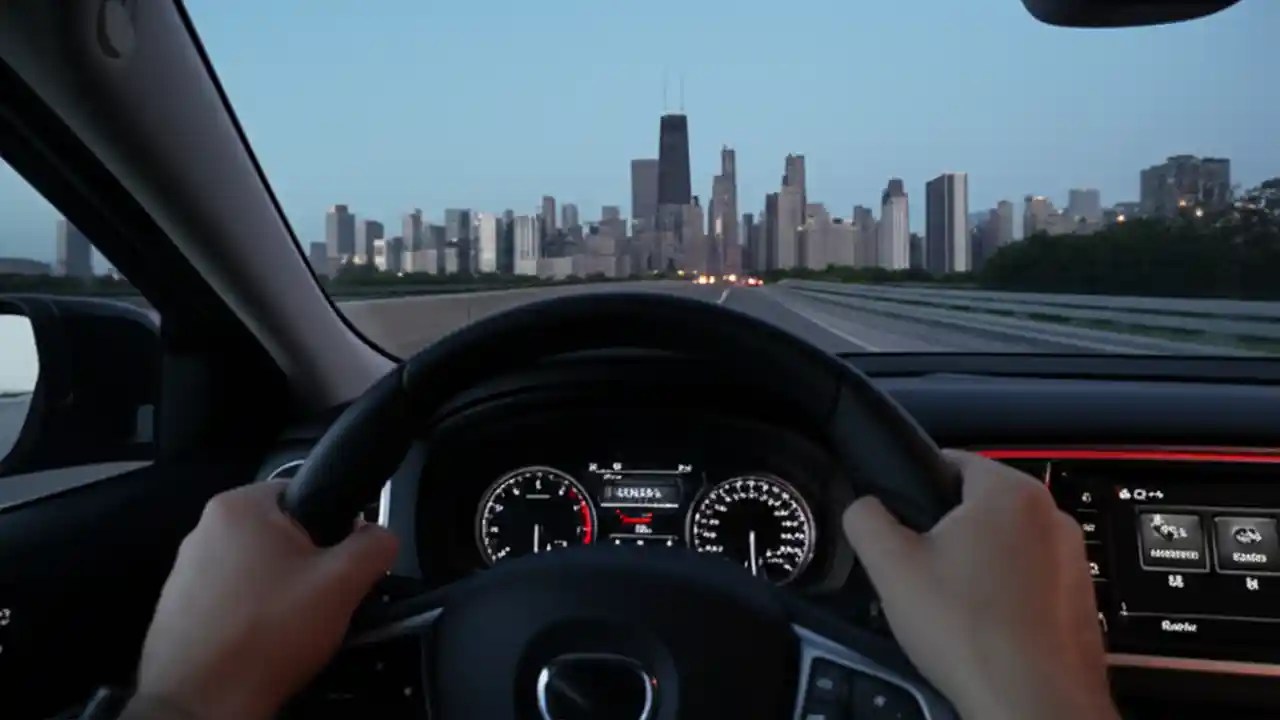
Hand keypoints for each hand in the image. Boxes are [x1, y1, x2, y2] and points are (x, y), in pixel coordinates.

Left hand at [123, 481, 397, 719]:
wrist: (201, 705)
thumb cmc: (267, 636)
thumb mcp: (342, 584)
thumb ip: (374, 546)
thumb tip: (381, 536)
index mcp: (239, 506)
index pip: (306, 494)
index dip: (335, 529)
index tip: (340, 567)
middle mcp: (204, 529)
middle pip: (283, 536)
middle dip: (308, 567)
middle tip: (321, 603)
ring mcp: (185, 570)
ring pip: (258, 571)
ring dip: (280, 594)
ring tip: (291, 629)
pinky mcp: (177, 608)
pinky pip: (233, 600)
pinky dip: (252, 617)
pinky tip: (263, 644)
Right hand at [843, 450, 1116, 719]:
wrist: (1033, 703)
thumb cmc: (965, 628)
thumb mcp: (891, 566)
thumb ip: (865, 519)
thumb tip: (863, 506)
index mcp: (1010, 491)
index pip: (953, 461)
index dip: (917, 487)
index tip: (900, 524)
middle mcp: (1052, 514)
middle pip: (981, 506)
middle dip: (949, 533)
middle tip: (921, 571)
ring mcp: (1075, 558)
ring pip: (1008, 545)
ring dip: (979, 565)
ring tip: (954, 605)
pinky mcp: (1082, 598)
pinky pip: (1032, 580)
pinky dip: (1007, 594)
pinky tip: (986, 627)